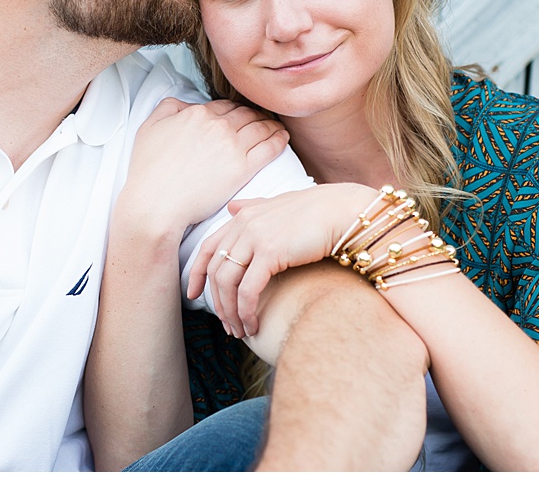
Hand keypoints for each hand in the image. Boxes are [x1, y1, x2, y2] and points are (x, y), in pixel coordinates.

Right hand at [116, 98, 289, 238]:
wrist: (155, 204)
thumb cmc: (148, 171)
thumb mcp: (148, 128)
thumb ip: (168, 108)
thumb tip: (186, 104)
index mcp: (197, 114)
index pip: (225, 106)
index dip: (236, 110)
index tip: (243, 114)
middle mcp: (217, 126)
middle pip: (246, 114)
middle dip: (257, 115)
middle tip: (264, 119)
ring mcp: (232, 146)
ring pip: (260, 128)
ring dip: (271, 125)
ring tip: (277, 127)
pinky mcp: (242, 168)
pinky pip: (268, 148)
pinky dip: (278, 140)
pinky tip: (283, 138)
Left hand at [186, 183, 380, 337]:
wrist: (344, 211)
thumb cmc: (318, 212)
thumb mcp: (280, 207)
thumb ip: (254, 207)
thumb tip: (233, 207)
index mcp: (243, 215)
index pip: (209, 248)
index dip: (197, 273)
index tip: (194, 295)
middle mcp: (244, 224)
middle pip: (217, 271)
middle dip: (218, 303)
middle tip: (227, 325)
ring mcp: (255, 237)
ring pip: (228, 283)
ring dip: (231, 312)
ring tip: (241, 331)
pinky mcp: (270, 252)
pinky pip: (248, 290)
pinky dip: (246, 311)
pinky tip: (254, 325)